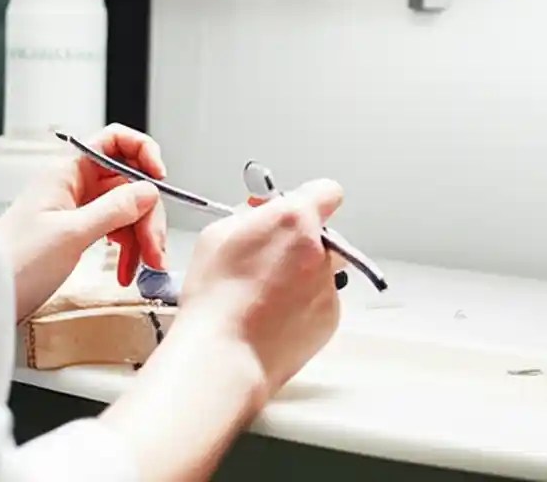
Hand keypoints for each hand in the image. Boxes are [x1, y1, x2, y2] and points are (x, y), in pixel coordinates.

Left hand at [0, 124, 167, 319]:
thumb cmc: (15, 262)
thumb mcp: (71, 234)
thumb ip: (115, 209)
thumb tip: (150, 190)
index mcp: (67, 173)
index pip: (115, 142)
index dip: (143, 152)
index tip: (160, 178)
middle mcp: (76, 185)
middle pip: (131, 184)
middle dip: (148, 215)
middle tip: (154, 247)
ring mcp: (80, 208)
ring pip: (129, 211)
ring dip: (143, 238)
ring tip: (144, 266)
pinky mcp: (82, 231)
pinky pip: (119, 231)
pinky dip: (130, 251)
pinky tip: (127, 270)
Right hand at [178, 179, 344, 399]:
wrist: (224, 354)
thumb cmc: (214, 298)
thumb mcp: (217, 235)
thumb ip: (249, 215)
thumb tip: (263, 210)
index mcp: (294, 220)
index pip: (327, 191)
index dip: (312, 199)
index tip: (297, 211)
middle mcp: (320, 250)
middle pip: (325, 235)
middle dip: (304, 243)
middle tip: (272, 260)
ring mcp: (329, 285)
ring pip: (323, 271)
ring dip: (304, 276)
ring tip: (267, 295)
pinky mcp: (331, 316)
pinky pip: (322, 301)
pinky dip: (304, 306)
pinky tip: (274, 316)